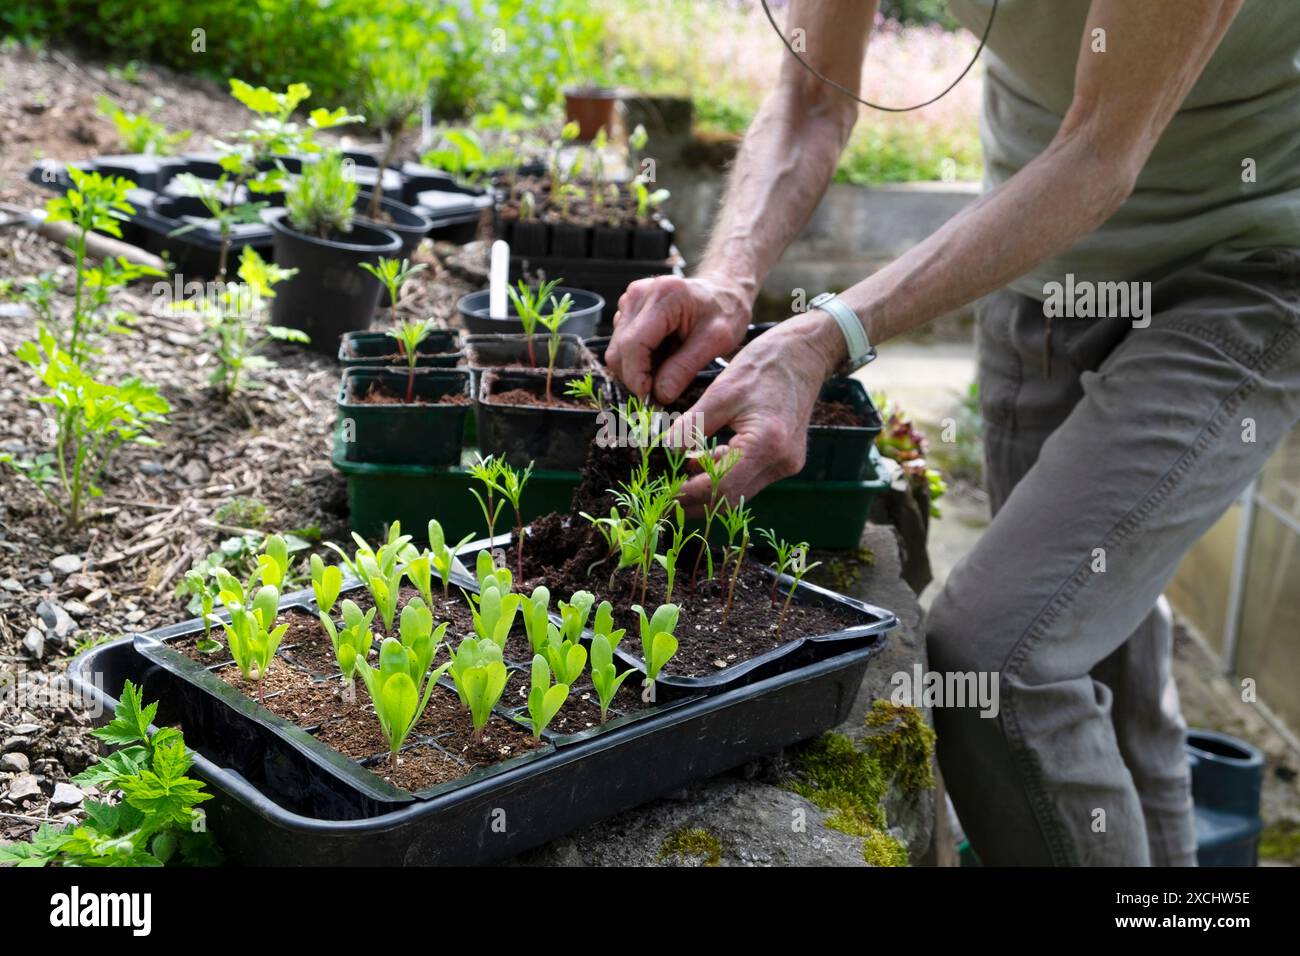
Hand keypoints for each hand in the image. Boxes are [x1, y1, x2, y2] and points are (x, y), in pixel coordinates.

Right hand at [606, 273, 751, 404]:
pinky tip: (661, 355)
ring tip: (667, 368)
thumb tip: (660, 395)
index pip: (633, 344)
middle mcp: (640, 294)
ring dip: (636, 369)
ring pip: (617, 350)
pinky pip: (622, 344)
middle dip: (635, 377)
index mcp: (663, 296)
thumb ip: (685, 368)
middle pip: (619, 350)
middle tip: (659, 392)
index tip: (649, 398)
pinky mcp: (628, 308)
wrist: (724, 292)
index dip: (636, 377)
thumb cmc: (725, 312)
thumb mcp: (716, 341)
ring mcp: (631, 300)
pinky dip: (638, 359)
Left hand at [671, 311, 846, 512]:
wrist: (805, 353)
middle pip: (730, 497)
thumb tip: (664, 450)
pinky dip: (723, 473)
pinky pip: (748, 477)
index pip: (720, 487)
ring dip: (707, 486)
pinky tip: (701, 458)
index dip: (687, 494)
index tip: (661, 495)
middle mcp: (781, 462)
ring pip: (739, 491)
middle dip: (694, 499)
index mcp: (766, 444)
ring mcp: (786, 464)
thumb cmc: (765, 365)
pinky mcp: (784, 459)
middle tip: (663, 495)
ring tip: (676, 472)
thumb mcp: (721, 392)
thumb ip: (692, 426)